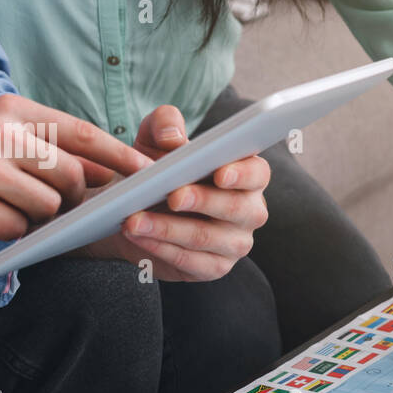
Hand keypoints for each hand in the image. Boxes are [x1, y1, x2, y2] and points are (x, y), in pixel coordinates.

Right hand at [0, 94, 151, 246]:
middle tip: (50, 205)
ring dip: (37, 217)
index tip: (147, 172)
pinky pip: (19, 228)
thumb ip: (46, 149)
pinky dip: (9, 232)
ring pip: (50, 205)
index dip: (119, 154)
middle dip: (72, 198)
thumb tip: (105, 170)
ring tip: (5, 207)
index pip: (81, 132)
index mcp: (9, 110)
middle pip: (72, 175)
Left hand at [81, 105, 269, 280]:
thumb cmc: (157, 170)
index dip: (242, 174)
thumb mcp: (154, 140)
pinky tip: (137, 237)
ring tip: (134, 219)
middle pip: (236, 208)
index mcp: (246, 175)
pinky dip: (161, 249)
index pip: (257, 173)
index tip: (219, 173)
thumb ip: (164, 125)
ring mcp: (235, 243)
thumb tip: (171, 136)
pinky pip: (191, 261)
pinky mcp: (214, 267)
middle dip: (203, 201)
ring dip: (168, 229)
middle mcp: (250, 210)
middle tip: (173, 196)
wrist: (134, 210)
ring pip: (207, 237)